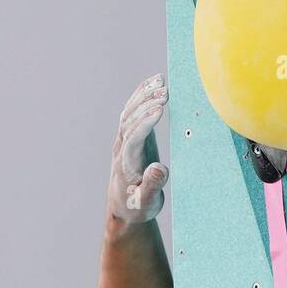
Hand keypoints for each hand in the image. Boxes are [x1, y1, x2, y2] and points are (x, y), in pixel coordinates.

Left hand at [106, 73, 169, 226]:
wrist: (125, 207)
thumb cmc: (138, 206)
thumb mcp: (146, 203)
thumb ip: (152, 187)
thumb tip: (160, 169)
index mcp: (126, 165)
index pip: (132, 139)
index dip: (145, 123)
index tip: (160, 109)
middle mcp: (121, 149)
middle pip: (129, 121)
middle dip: (146, 104)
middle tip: (165, 91)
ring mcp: (124, 140)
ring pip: (130, 112)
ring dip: (144, 95)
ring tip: (161, 80)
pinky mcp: (131, 135)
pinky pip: (133, 111)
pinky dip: (142, 94)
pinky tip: (155, 81)